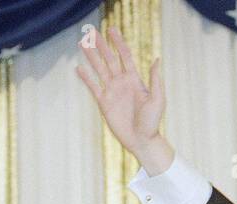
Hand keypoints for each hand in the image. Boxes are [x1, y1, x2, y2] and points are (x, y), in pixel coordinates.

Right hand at [76, 24, 170, 170]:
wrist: (142, 140)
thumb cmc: (152, 122)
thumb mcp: (157, 100)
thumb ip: (155, 80)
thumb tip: (157, 59)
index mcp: (135, 80)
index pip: (125, 56)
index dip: (118, 43)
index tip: (112, 29)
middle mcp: (122, 83)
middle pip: (109, 59)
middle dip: (101, 45)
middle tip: (92, 31)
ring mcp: (112, 92)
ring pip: (99, 69)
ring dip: (91, 57)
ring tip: (82, 43)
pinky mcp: (103, 103)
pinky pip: (93, 87)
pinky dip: (86, 78)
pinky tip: (79, 68)